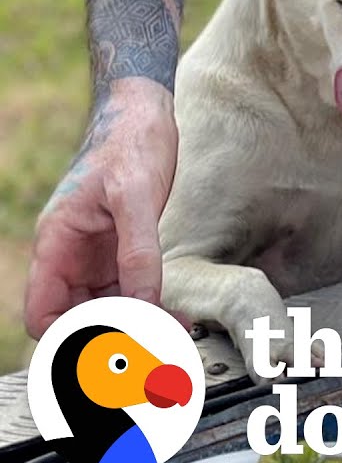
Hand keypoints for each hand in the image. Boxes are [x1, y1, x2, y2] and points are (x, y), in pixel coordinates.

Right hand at [25, 78, 177, 337]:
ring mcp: (97, 253)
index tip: (107, 350)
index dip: (67, 337)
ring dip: (134, 325)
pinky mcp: (123, 247)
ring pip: (106, 307)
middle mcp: (72, 254)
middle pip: (76, 317)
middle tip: (150, 350)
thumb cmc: (130, 143)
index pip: (42, 311)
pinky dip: (148, 306)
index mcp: (57, 242)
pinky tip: (176, 316)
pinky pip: (130, 289)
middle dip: (108, 337)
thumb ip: (139, 251)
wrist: (145, 112)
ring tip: (171, 337)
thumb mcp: (136, 196)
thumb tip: (144, 302)